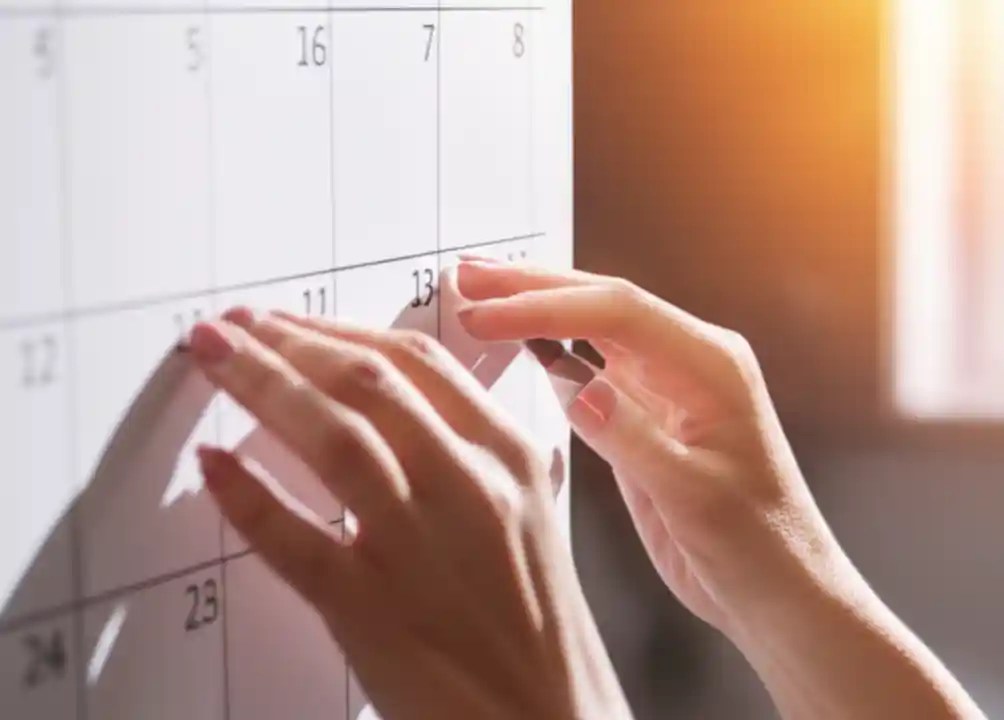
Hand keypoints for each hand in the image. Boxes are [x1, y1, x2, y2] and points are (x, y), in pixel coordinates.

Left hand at [187, 309, 630, 719]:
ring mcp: (417, 544)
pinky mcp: (370, 606)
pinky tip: (214, 465)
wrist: (548, 717)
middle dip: (289, 341)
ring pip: (331, 438)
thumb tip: (456, 415)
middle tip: (232, 325)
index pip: (418, 360)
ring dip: (261, 384)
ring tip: (213, 356)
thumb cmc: (540, 625)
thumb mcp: (535, 519)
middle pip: (367, 382)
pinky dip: (247, 495)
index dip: (340, 328)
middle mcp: (468, 486)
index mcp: (510, 457)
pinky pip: (294, 538)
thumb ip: (498, 459)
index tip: (291, 318)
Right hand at [456, 261, 983, 719]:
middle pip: (602, 305)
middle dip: (533, 286)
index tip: (488, 312)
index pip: (618, 313)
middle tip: (470, 275)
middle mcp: (690, 363)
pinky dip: (550, 350)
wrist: (779, 588)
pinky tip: (518, 340)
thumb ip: (632, 439)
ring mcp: (667, 387)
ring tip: (480, 294)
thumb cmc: (758, 545)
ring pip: (593, 331)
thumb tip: (574, 384)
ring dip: (537, 310)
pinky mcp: (647, 417)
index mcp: (711, 366)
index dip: (547, 305)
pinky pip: (593, 369)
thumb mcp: (693, 496)